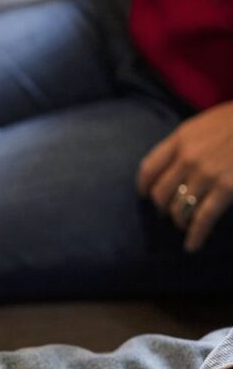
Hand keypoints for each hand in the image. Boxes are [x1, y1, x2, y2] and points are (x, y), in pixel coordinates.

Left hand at [137, 102, 232, 250]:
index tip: (145, 194)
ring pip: (178, 209)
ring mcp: (206, 174)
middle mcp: (188, 158)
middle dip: (162, 207)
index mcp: (181, 138)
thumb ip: (186, 143)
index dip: (144, 186)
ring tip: (183, 224)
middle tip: (167, 212)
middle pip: (160, 193)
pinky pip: (202, 218)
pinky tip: (192, 245)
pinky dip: (195, 235)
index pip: (149, 168)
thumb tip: (173, 165)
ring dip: (179, 221)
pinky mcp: (226, 188)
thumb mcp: (204, 124)